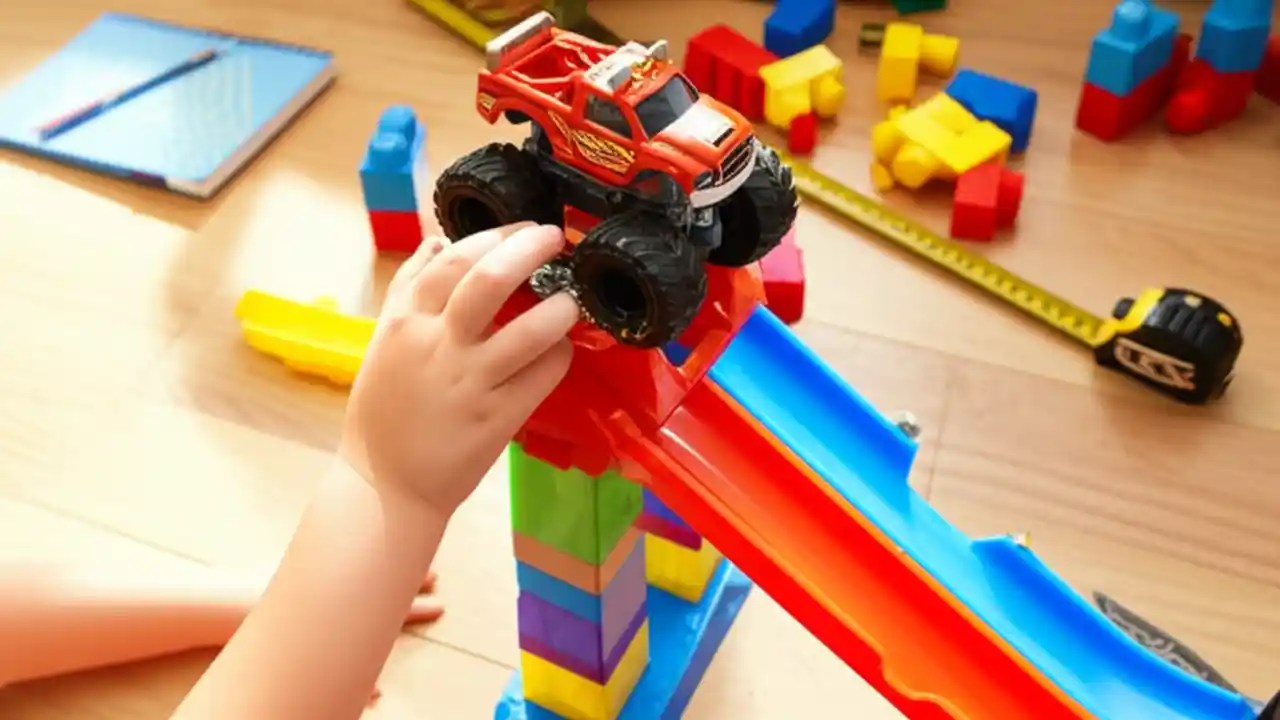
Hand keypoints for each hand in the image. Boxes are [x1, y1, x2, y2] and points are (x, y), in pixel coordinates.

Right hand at [339, 223, 577, 518]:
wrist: (384, 486)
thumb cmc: (383, 412)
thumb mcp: (383, 342)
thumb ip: (409, 289)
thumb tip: (437, 240)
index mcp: (404, 323)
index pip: (451, 261)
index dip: (493, 236)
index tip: (521, 227)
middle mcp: (436, 347)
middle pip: (488, 280)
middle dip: (528, 249)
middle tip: (554, 238)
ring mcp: (469, 384)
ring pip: (528, 332)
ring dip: (559, 309)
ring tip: (570, 302)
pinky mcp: (495, 420)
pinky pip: (541, 376)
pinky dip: (558, 356)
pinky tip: (561, 350)